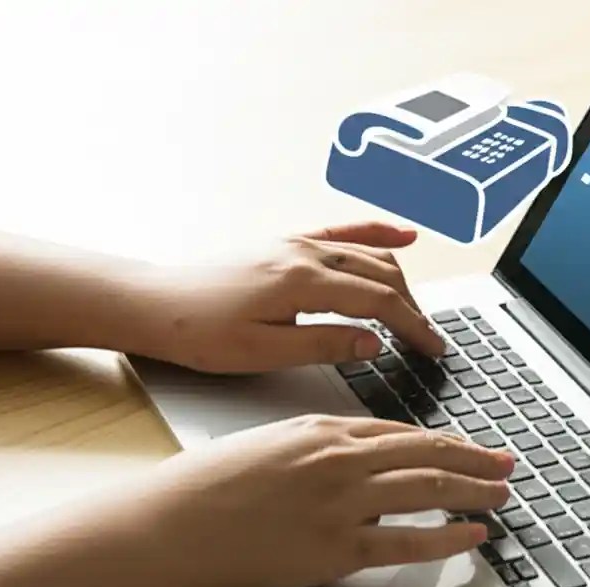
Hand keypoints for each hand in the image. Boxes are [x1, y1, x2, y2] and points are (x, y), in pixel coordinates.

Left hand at [136, 223, 444, 373]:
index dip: (414, 327)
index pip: (379, 302)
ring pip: (369, 253)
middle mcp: (304, 253)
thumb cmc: (198, 333)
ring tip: (418, 312)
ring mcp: (296, 243)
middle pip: (382, 275)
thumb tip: (373, 343)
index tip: (435, 349)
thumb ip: (324, 345)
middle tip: (431, 340)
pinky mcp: (286, 243)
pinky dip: (379, 230)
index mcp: (302, 282)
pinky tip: (405, 234)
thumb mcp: (263, 353)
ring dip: (401, 280)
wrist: (154, 305)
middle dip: (414, 307)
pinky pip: (344, 231)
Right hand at [145, 414, 513, 586]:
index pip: (402, 431)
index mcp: (323, 429)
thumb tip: (353, 458)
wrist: (171, 522)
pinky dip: (449, 536)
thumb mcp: (270, 444)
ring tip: (501, 492)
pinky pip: (408, 539)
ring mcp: (342, 502)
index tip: (469, 445)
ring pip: (428, 487)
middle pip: (427, 452)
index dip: (444, 439)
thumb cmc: (208, 486)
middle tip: (506, 462)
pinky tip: (473, 534)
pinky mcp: (336, 547)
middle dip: (474, 456)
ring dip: (473, 488)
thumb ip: (317, 447)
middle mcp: (341, 458)